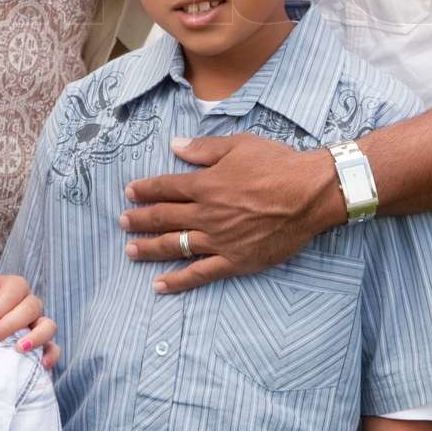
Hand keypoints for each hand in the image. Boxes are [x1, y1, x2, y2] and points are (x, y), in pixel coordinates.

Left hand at [0, 267, 60, 368]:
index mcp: (14, 286)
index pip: (14, 292)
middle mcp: (29, 303)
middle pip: (30, 308)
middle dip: (9, 325)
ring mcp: (37, 324)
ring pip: (48, 326)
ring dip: (36, 337)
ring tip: (19, 349)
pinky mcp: (40, 344)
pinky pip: (54, 348)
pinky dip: (51, 355)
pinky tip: (43, 364)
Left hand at [117, 134, 344, 292]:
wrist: (309, 194)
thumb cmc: (277, 165)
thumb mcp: (238, 145)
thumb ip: (203, 149)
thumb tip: (174, 146)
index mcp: (205, 185)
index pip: (165, 188)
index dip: (144, 190)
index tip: (129, 193)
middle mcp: (206, 214)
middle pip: (163, 218)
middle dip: (139, 220)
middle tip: (122, 222)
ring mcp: (219, 240)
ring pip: (175, 246)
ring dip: (149, 248)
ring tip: (130, 250)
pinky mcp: (235, 261)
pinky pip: (200, 274)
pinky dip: (178, 281)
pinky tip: (159, 285)